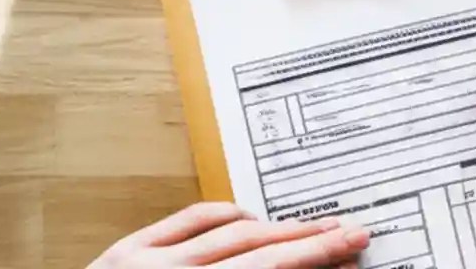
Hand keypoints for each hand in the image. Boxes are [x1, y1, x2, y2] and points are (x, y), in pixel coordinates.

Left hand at [87, 202, 368, 268]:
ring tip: (310, 227)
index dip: (316, 258)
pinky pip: (187, 220)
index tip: (351, 247)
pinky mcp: (124, 252)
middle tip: (350, 233)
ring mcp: (145, 261)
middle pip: (258, 249)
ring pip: (228, 231)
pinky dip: (224, 214)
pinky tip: (247, 217)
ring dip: (275, 227)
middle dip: (310, 241)